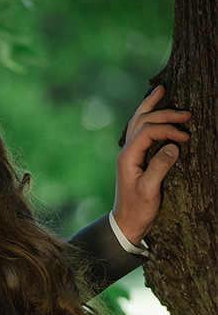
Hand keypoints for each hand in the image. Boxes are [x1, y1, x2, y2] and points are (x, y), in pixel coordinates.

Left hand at [114, 85, 190, 245]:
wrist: (126, 224)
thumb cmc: (138, 210)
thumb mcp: (149, 191)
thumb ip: (159, 168)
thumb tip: (174, 147)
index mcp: (128, 157)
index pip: (148, 132)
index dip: (168, 130)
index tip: (186, 137)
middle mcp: (126, 151)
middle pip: (142, 121)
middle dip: (164, 113)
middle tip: (187, 113)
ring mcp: (129, 153)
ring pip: (138, 122)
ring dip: (151, 107)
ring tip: (162, 91)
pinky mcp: (135, 158)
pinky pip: (140, 131)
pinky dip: (148, 117)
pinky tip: (154, 110)